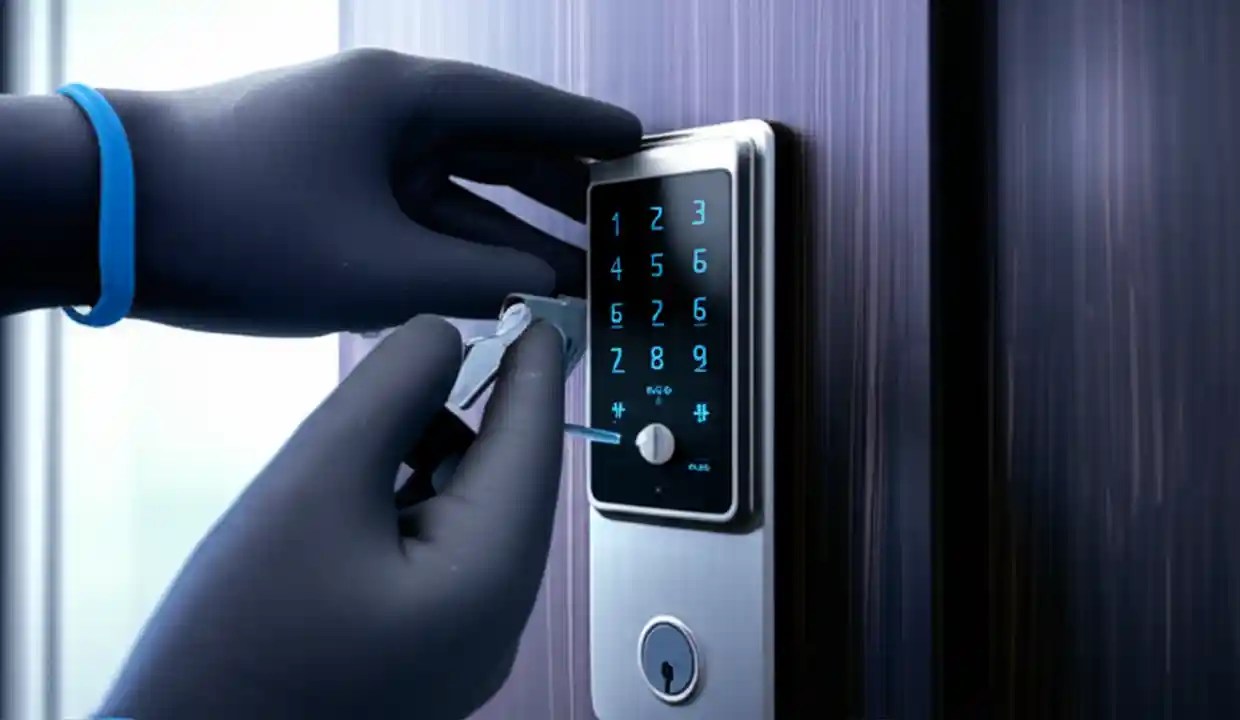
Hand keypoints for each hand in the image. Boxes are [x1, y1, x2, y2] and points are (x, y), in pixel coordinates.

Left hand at [98, 49, 639, 334]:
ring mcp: (347, 151)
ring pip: (452, 190)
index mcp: (403, 102)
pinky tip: (488, 280)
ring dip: (508, 231)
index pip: (522, 110)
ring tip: (569, 270)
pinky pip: (409, 215)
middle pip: (495, 146)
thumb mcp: (374, 268)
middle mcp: (381, 115)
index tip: (638, 143)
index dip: (586, 131)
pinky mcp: (318, 190)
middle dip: (558, 191)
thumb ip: (476, 283)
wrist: (105, 214)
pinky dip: (452, 247)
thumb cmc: (238, 224)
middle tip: (615, 225)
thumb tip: (544, 290)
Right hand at [99, 315, 567, 718]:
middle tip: (428, 352)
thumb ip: (390, 396)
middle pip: (502, 483)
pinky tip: (352, 489)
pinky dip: (403, 504)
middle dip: (469, 412)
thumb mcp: (315, 488)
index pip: (535, 447)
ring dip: (425, 458)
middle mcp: (493, 620)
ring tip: (363, 432)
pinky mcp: (417, 654)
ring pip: (463, 515)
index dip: (535, 371)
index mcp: (491, 580)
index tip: (536, 313)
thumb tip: (440, 337)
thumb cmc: (237, 649)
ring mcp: (456, 645)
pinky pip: (433, 554)